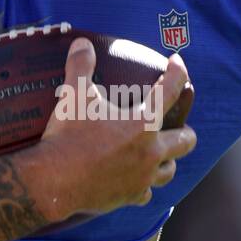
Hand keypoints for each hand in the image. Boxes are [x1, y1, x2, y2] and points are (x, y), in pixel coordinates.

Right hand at [34, 38, 196, 219]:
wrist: (54, 182)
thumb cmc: (68, 137)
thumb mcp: (73, 96)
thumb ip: (80, 66)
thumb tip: (81, 43)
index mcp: (143, 123)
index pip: (171, 90)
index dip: (178, 72)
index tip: (177, 63)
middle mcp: (150, 152)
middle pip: (186, 141)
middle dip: (184, 131)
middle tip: (175, 125)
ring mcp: (142, 178)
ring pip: (170, 171)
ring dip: (167, 161)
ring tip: (158, 155)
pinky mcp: (130, 197)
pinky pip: (146, 194)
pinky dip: (143, 186)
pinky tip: (135, 182)